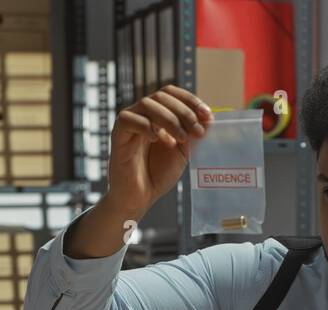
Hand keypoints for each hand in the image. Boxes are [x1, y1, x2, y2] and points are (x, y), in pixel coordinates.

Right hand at [107, 85, 214, 215]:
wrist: (140, 197)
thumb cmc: (159, 174)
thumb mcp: (183, 152)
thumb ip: (193, 135)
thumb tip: (209, 118)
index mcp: (158, 115)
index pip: (172, 94)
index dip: (190, 100)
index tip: (207, 115)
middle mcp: (142, 114)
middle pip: (161, 96)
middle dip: (184, 112)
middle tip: (197, 131)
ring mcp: (130, 123)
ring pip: (146, 104)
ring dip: (169, 119)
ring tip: (181, 139)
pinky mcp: (118, 135)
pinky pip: (128, 119)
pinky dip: (146, 126)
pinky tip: (158, 140)